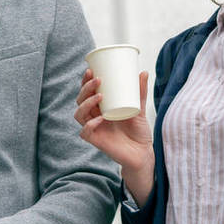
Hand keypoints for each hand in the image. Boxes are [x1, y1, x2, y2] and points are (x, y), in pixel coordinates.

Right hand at [75, 69, 154, 200]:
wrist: (143, 153)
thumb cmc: (139, 132)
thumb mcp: (140, 108)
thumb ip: (140, 92)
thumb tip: (143, 72)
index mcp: (101, 108)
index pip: (87, 93)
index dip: (85, 82)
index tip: (91, 70)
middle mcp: (94, 117)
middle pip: (80, 101)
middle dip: (85, 89)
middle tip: (98, 80)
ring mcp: (94, 129)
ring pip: (79, 114)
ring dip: (86, 103)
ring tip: (100, 96)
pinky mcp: (96, 141)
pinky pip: (85, 132)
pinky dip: (91, 124)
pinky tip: (100, 118)